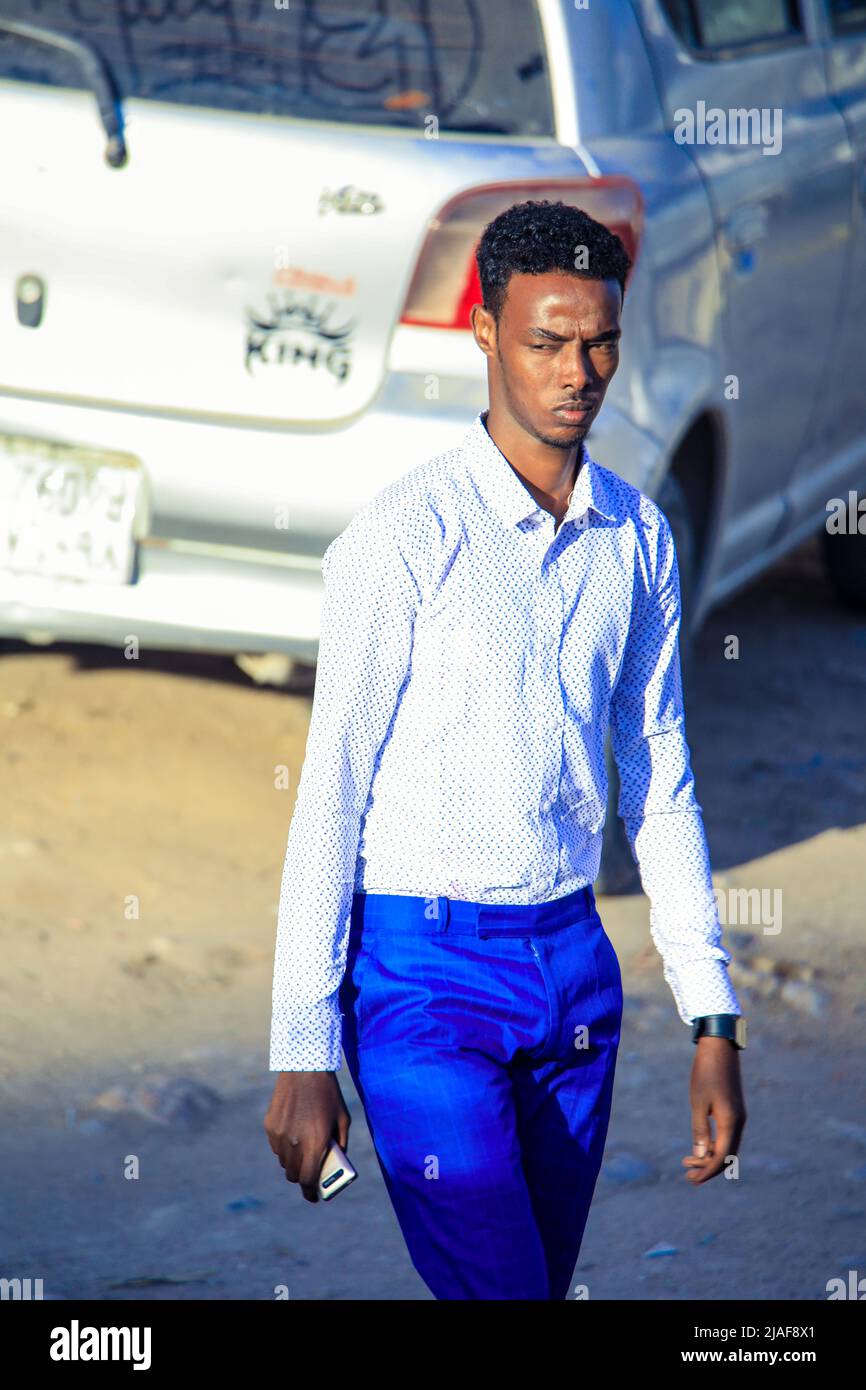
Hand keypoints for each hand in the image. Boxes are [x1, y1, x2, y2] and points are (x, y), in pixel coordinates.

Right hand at [264, 1071, 350, 1202]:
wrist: (304, 1069)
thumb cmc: (328, 1094)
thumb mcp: (342, 1119)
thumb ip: (340, 1144)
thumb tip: (334, 1164)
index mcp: (315, 1142)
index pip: (308, 1180)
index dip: (311, 1193)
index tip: (314, 1197)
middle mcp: (295, 1142)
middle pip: (294, 1175)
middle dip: (303, 1178)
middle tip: (310, 1172)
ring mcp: (279, 1135)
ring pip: (284, 1162)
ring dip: (293, 1162)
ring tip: (303, 1148)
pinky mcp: (270, 1126)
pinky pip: (276, 1147)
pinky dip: (284, 1147)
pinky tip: (294, 1132)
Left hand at [682, 1036, 746, 1184]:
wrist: (719, 1048)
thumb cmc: (705, 1073)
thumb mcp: (698, 1102)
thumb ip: (700, 1130)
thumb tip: (700, 1156)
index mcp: (730, 1122)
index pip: (721, 1157)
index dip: (706, 1172)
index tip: (691, 1179)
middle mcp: (738, 1122)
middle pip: (727, 1156)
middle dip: (708, 1169)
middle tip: (688, 1176)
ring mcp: (738, 1116)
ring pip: (728, 1147)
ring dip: (710, 1158)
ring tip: (688, 1162)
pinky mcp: (734, 1110)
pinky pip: (727, 1136)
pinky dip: (715, 1146)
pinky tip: (700, 1146)